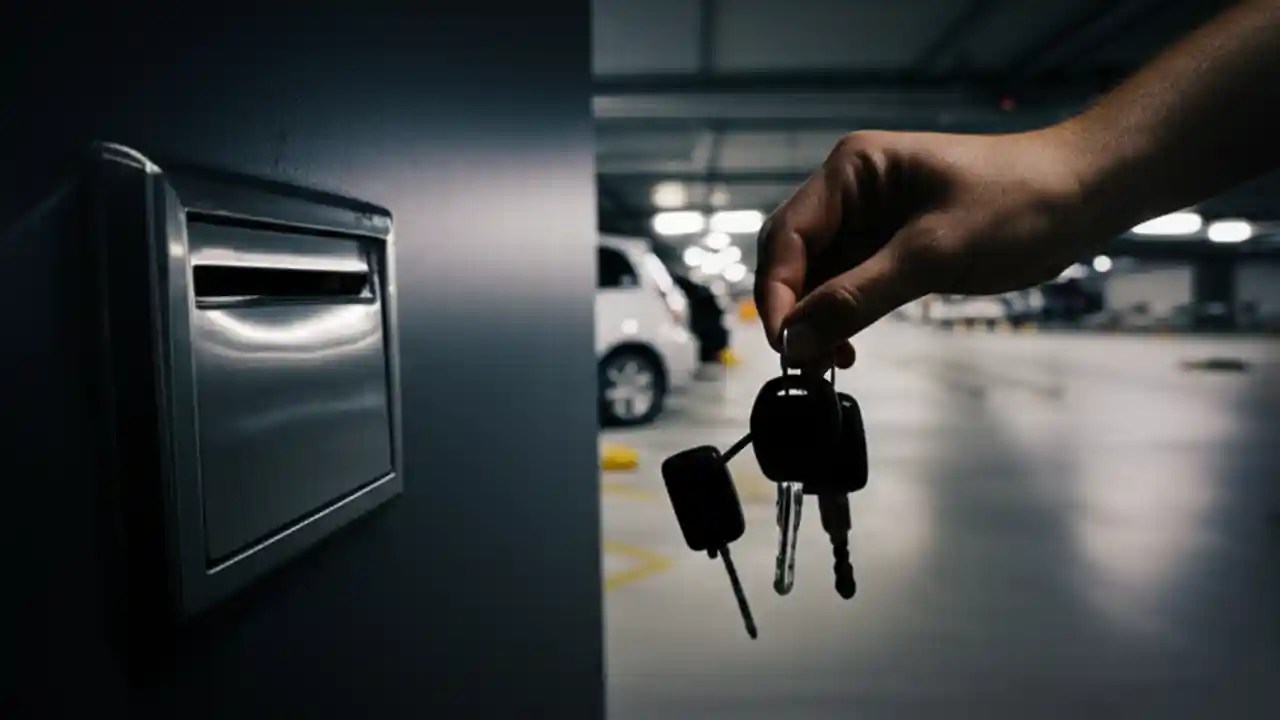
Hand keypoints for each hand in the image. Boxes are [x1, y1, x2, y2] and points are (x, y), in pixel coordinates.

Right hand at [754, 127, 1110, 367]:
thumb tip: (796, 342)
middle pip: (795, 256)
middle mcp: (852, 190)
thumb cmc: (1017, 204)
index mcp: (851, 170)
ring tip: (828, 363)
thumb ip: (859, 297)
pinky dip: (843, 317)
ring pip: (819, 276)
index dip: (777, 293)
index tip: (785, 345)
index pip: (787, 235)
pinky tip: (849, 346)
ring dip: (817, 320)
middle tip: (805, 363)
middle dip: (794, 311)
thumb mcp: (933, 253)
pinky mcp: (893, 245)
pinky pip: (850, 284)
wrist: (1084, 193)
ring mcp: (871, 218)